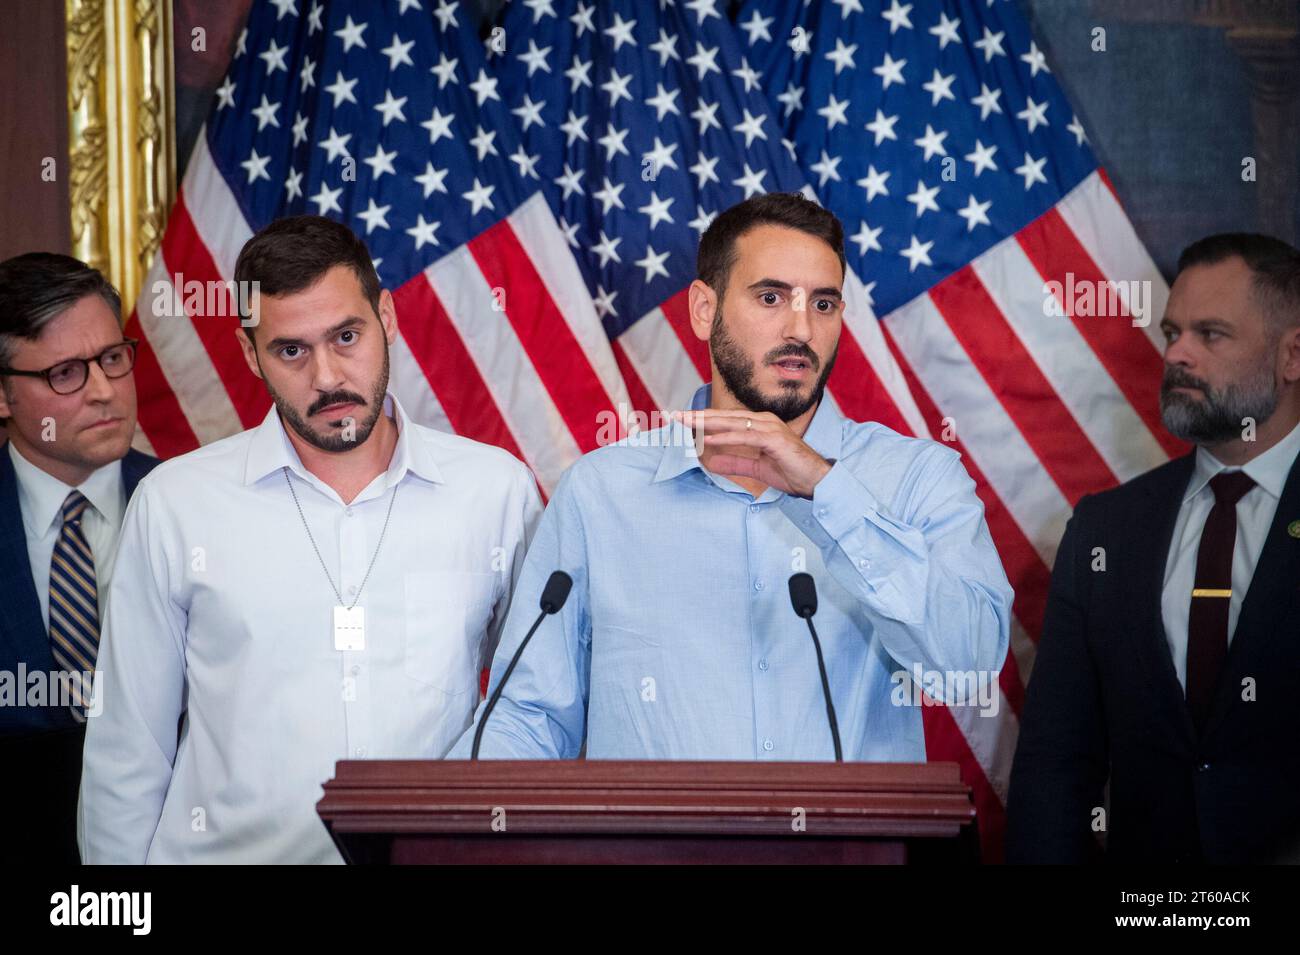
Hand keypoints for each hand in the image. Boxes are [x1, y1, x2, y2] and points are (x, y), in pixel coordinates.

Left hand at [675, 409, 831, 498]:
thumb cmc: (791, 472)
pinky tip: (709, 439)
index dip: (703, 420)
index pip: (726, 420)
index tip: (682, 420)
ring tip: (686, 422)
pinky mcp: (774, 439)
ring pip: (732, 422)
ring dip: (707, 422)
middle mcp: (763, 421)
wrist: (816, 481)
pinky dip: (726, 437)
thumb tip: (711, 463)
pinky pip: (745, 437)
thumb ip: (735, 462)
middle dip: (698, 416)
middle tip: (675, 415)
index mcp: (759, 425)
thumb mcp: (756, 468)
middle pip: (724, 416)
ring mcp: (770, 428)